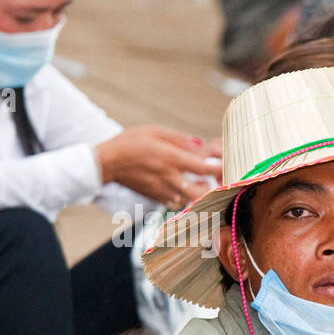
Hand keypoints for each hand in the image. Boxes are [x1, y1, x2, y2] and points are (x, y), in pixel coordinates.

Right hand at [95, 125, 222, 209]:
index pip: (203, 167)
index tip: (226, 165)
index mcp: (171, 159)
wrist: (107, 162)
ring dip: (200, 194)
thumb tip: (200, 144)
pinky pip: (179, 203)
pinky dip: (186, 199)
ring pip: (192, 200)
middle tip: (217, 181)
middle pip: (202, 192)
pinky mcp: (158, 198)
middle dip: (214, 187)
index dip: (219, 167)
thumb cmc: (130, 142)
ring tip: (202, 185)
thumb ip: (179, 139)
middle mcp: (170, 177)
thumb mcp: (154, 131)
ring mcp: (164, 190)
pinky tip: (185, 191)